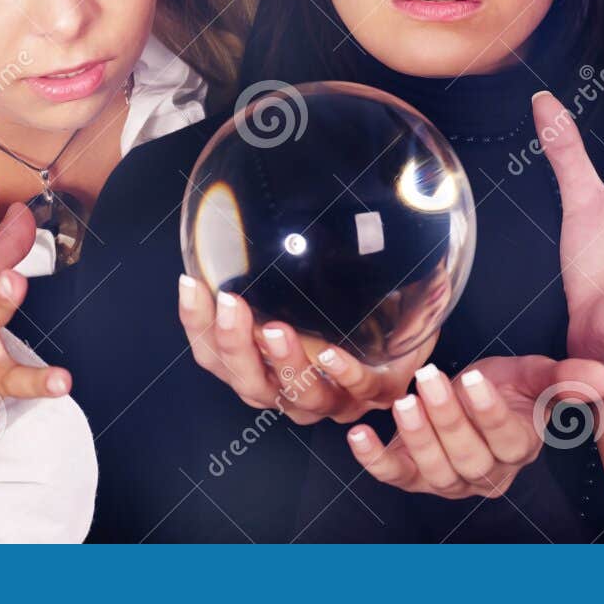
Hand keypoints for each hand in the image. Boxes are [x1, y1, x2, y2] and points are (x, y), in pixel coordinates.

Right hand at [177, 275, 435, 422]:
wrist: (412, 320)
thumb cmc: (350, 302)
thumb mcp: (303, 277)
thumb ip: (269, 261)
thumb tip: (235, 206)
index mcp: (266, 366)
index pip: (216, 354)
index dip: (198, 324)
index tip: (191, 283)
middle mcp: (294, 389)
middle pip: (250, 384)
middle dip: (235, 346)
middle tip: (230, 305)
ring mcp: (336, 395)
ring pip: (300, 396)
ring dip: (284, 363)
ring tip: (275, 330)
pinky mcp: (378, 389)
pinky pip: (359, 388)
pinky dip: (342, 373)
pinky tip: (330, 353)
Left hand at [347, 355, 603, 498]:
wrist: (469, 396)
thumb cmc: (505, 388)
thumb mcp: (533, 374)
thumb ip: (567, 376)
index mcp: (518, 448)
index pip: (507, 438)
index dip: (490, 412)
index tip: (475, 380)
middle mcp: (484, 474)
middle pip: (468, 456)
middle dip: (447, 419)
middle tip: (431, 380)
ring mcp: (446, 480)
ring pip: (434, 469)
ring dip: (417, 437)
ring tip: (403, 403)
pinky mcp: (411, 476)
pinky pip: (392, 475)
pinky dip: (373, 460)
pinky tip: (360, 435)